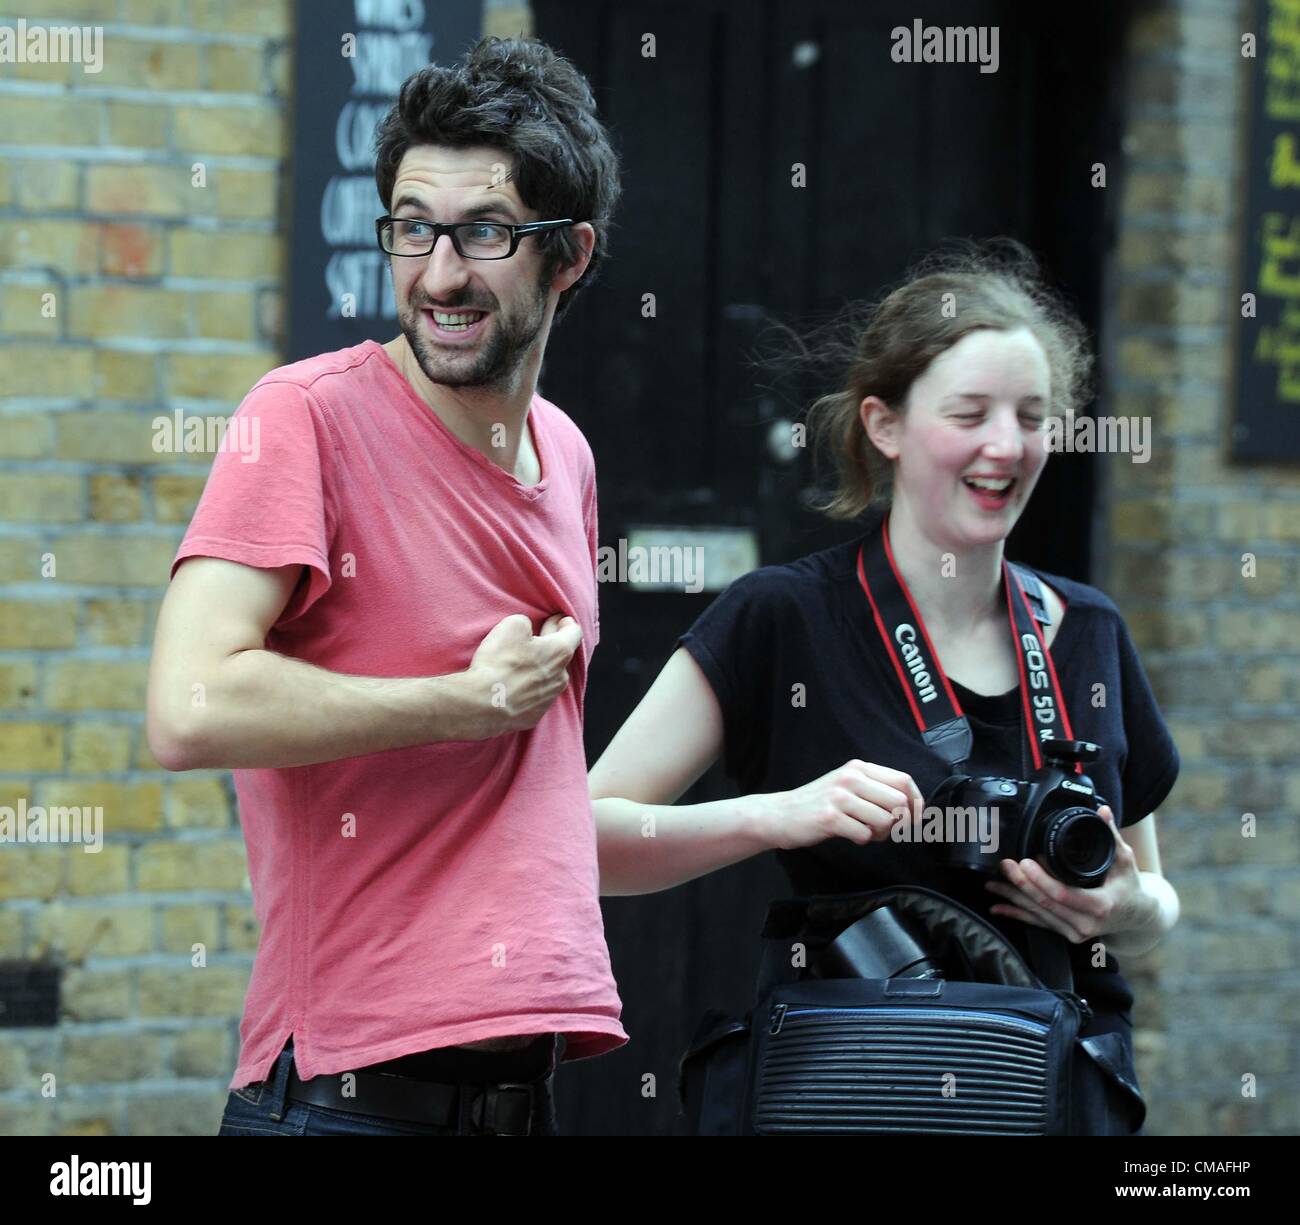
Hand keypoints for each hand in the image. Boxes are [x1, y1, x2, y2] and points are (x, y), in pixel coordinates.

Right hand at [463, 612, 581, 735]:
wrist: (483, 704)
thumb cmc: (500, 662)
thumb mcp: (512, 625)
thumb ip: (526, 623)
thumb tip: (527, 631)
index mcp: (560, 652)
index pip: (574, 632)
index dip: (565, 622)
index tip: (557, 618)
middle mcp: (561, 676)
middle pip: (562, 654)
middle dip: (552, 641)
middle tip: (540, 633)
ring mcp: (549, 698)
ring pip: (551, 676)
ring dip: (541, 666)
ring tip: (524, 661)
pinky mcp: (535, 715)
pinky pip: (536, 696)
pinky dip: (529, 687)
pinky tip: (514, 684)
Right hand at [758, 759, 923, 850]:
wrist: (780, 814)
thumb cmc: (818, 804)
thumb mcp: (847, 786)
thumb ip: (876, 790)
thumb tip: (912, 808)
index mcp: (858, 768)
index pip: (903, 780)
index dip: (916, 803)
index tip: (916, 818)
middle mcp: (850, 777)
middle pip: (899, 802)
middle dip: (898, 823)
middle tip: (884, 830)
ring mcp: (839, 796)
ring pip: (884, 820)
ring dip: (879, 834)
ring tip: (864, 831)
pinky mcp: (830, 817)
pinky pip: (864, 834)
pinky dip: (861, 839)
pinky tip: (849, 834)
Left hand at [985, 806, 1153, 944]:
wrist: (1138, 917)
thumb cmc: (1130, 886)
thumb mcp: (1125, 860)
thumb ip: (1111, 835)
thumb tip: (1103, 810)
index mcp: (1101, 905)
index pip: (1064, 894)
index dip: (1041, 880)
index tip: (1024, 863)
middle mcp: (1086, 923)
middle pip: (1046, 904)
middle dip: (1021, 884)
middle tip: (1004, 865)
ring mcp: (1076, 932)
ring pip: (1038, 914)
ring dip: (1012, 898)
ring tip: (992, 883)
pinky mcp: (1068, 934)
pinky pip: (1038, 923)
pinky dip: (1017, 914)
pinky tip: (998, 908)